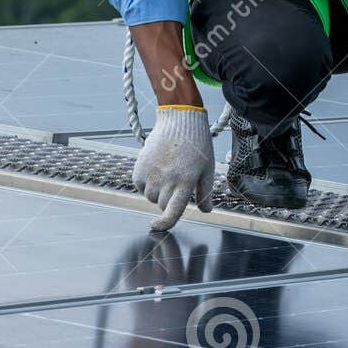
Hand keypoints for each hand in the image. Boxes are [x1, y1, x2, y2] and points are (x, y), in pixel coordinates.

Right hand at [132, 105, 215, 231]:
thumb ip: (205, 192)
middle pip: (162, 205)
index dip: (165, 223)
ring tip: (168, 172)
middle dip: (168, 200)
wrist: (179, 120)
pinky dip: (146, 182)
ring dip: (158, 191)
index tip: (158, 226)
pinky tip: (157, 167)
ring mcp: (152, 174)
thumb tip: (206, 211)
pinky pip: (140, 186)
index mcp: (186, 182)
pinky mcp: (139, 168)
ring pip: (150, 197)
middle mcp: (167, 180)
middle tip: (177, 182)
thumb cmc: (198, 145)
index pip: (173, 212)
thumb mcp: (208, 168)